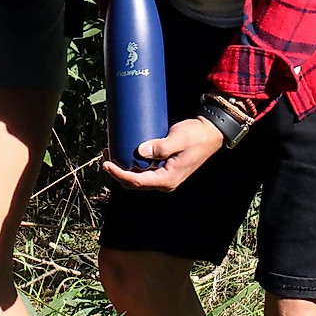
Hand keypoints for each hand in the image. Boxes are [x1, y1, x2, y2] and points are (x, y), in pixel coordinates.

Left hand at [101, 117, 223, 192]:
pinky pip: (143, 170)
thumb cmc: (196, 135)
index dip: (119, 174)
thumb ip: (161, 146)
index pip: (137, 182)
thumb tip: (140, 151)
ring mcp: (164, 176)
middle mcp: (165, 182)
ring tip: (110, 152)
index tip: (106, 163)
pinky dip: (131, 164)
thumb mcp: (179, 139)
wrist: (210, 132)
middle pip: (134, 183)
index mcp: (168, 180)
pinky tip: (122, 153)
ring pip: (137, 178)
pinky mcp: (163, 168)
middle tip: (104, 156)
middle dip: (117, 172)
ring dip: (122, 168)